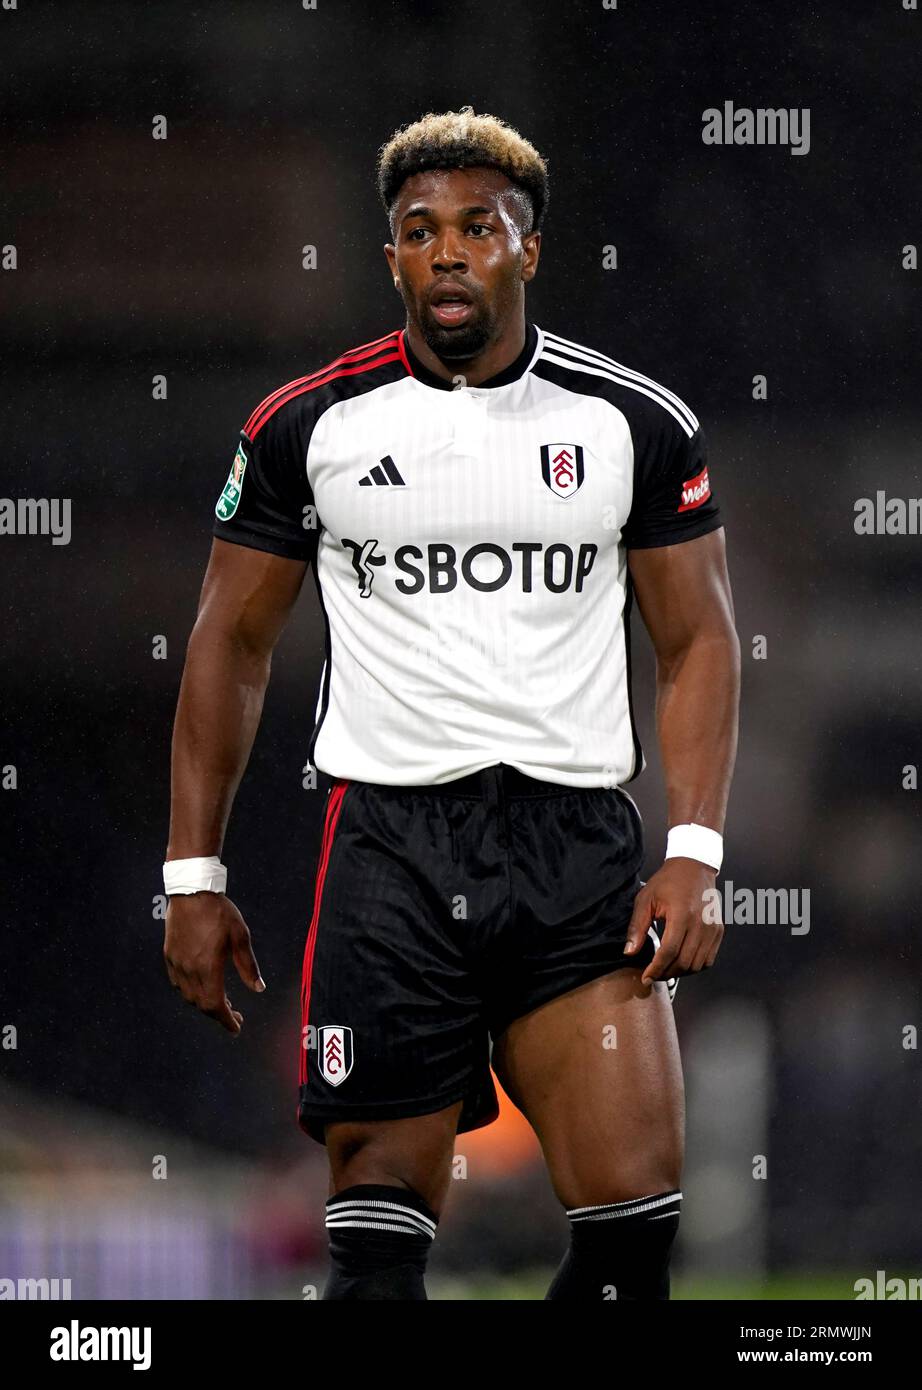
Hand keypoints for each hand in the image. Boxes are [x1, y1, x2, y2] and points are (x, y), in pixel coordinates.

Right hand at [164, 893, 264, 1033]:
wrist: (191, 891)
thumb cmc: (219, 912)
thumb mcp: (241, 937)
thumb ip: (248, 966)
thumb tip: (259, 988)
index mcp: (207, 967)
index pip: (215, 1005)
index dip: (226, 1020)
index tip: (237, 1028)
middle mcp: (189, 970)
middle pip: (201, 1004)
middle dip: (218, 1015)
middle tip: (235, 1015)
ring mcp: (176, 963)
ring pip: (188, 996)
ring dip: (204, 1004)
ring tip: (220, 1002)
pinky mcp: (169, 955)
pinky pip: (177, 983)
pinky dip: (190, 991)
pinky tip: (200, 986)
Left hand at [623, 858, 722, 986]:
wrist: (694, 867)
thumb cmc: (668, 881)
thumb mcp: (646, 899)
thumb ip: (637, 927)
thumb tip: (629, 953)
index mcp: (681, 914)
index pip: (669, 952)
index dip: (656, 969)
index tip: (646, 977)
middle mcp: (701, 923)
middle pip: (684, 962)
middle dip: (666, 974)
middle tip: (653, 975)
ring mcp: (713, 928)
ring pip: (697, 965)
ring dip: (680, 973)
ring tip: (665, 970)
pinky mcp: (718, 931)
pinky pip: (708, 959)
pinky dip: (695, 966)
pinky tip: (681, 962)